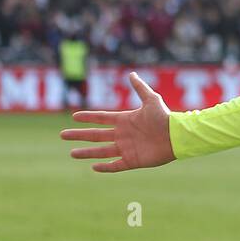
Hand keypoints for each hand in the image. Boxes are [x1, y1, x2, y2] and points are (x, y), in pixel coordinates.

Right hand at [60, 70, 174, 172]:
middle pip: (96, 135)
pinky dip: (105, 167)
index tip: (74, 117)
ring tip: (72, 153)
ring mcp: (127, 148)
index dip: (88, 117)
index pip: (101, 118)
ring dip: (87, 152)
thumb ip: (139, 88)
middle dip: (79, 135)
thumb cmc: (165, 117)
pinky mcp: (133, 160)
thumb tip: (131, 73)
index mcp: (125, 120)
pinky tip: (93, 167)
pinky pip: (116, 165)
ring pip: (102, 151)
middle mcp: (123, 135)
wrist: (177, 136)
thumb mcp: (151, 99)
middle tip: (62, 135)